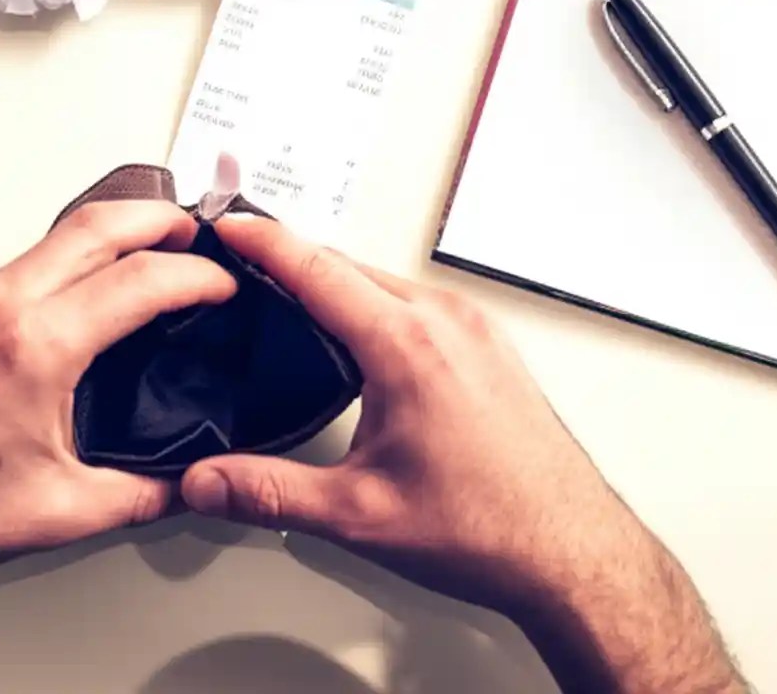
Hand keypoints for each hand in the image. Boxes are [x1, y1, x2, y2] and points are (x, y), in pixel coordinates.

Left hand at [0, 201, 237, 615]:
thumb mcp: (56, 511)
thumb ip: (140, 495)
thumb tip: (183, 484)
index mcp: (34, 346)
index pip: (142, 280)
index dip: (199, 276)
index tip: (223, 284)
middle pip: (97, 224)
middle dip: (160, 218)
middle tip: (197, 231)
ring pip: (54, 237)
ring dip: (112, 232)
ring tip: (147, 251)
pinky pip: (21, 262)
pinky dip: (68, 257)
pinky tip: (80, 289)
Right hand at [180, 214, 638, 610]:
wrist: (572, 552)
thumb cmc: (490, 527)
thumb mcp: (358, 513)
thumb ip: (267, 491)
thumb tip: (204, 481)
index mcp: (407, 346)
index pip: (316, 268)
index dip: (261, 241)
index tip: (226, 225)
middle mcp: (446, 322)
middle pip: (347, 265)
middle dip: (289, 259)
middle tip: (242, 263)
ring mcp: (474, 330)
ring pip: (384, 282)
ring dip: (333, 281)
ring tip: (287, 297)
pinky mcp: (489, 346)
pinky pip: (416, 302)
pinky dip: (373, 302)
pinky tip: (355, 333)